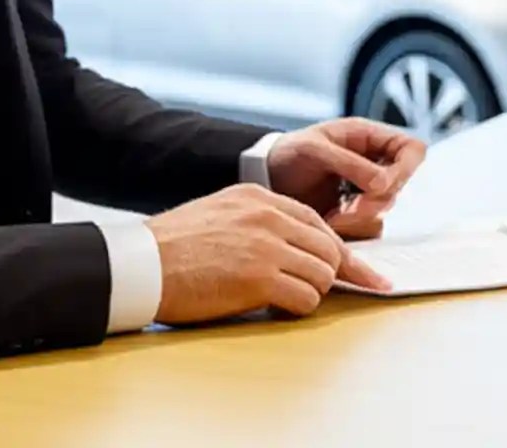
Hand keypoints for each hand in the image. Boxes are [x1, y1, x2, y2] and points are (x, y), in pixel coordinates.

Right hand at [144, 184, 389, 324]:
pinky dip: (298, 308)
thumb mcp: (221, 213)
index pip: (318, 224)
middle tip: (323, 291)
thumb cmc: (173, 246)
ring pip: (322, 275)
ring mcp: (266, 247)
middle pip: (329, 249)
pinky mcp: (259, 279)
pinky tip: (276, 308)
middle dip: (330, 274)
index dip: (341, 251)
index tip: (366, 272)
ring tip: (282, 298)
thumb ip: (259, 221)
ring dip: (310, 293)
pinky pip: (305, 298)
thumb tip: (296, 248)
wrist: (139, 265)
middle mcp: (268, 217)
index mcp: (260, 197)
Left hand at [268, 118, 426, 239]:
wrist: (262, 177)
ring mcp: (365, 188)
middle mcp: (373, 162)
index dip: (405, 168)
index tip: (380, 184)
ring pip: (385, 208)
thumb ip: (350, 163)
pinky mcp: (354, 211)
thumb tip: (383, 183)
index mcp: (369, 138)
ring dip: (361, 216)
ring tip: (333, 217)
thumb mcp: (314, 149)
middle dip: (375, 200)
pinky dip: (352, 227)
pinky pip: (369, 225)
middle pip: (399, 184)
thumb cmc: (286, 153)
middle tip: (347, 209)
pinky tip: (330, 222)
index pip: (412, 150)